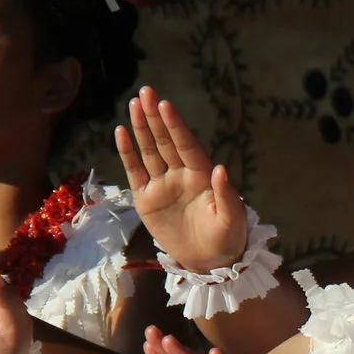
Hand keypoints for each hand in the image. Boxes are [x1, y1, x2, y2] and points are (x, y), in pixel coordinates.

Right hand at [117, 88, 247, 270]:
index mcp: (202, 176)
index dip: (176, 126)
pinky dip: (128, 153)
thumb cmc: (227, 239)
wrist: (209, 262)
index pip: (186, 145)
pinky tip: (121, 132)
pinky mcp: (147, 199)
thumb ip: (227, 195)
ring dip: (141, 128)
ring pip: (149, 151)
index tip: (167, 105)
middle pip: (165, 141)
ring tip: (134, 103)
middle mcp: (181, 174)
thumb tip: (220, 168)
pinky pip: (135, 172)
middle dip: (156, 117)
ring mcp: (162, 185)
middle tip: (146, 91)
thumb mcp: (232, 219)